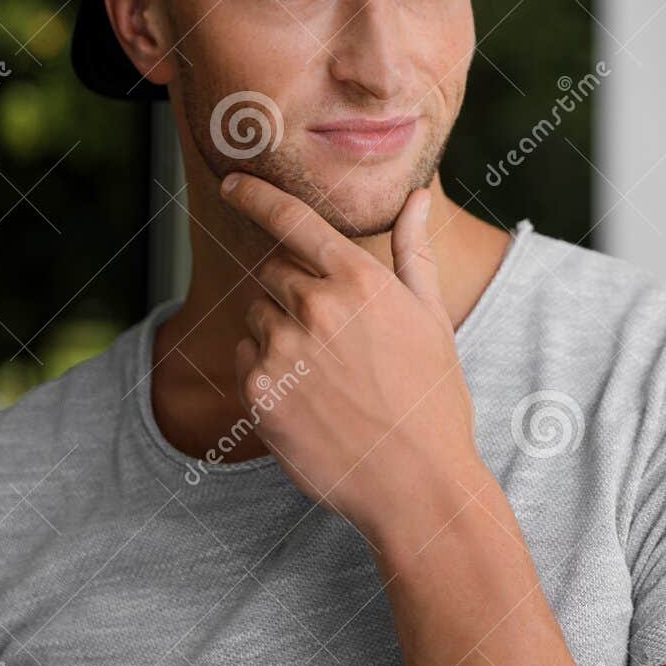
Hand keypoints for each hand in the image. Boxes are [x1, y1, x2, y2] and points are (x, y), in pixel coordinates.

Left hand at [220, 172, 484, 543]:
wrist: (416, 482)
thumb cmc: (432, 399)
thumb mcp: (432, 320)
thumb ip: (413, 252)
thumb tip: (416, 198)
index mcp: (361, 280)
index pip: (293, 220)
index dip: (256, 196)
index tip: (232, 183)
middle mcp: (317, 307)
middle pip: (273, 272)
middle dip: (294, 293)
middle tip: (335, 339)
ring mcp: (283, 350)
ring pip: (257, 317)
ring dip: (279, 334)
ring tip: (327, 375)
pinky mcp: (259, 392)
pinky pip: (245, 359)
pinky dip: (267, 372)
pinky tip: (309, 399)